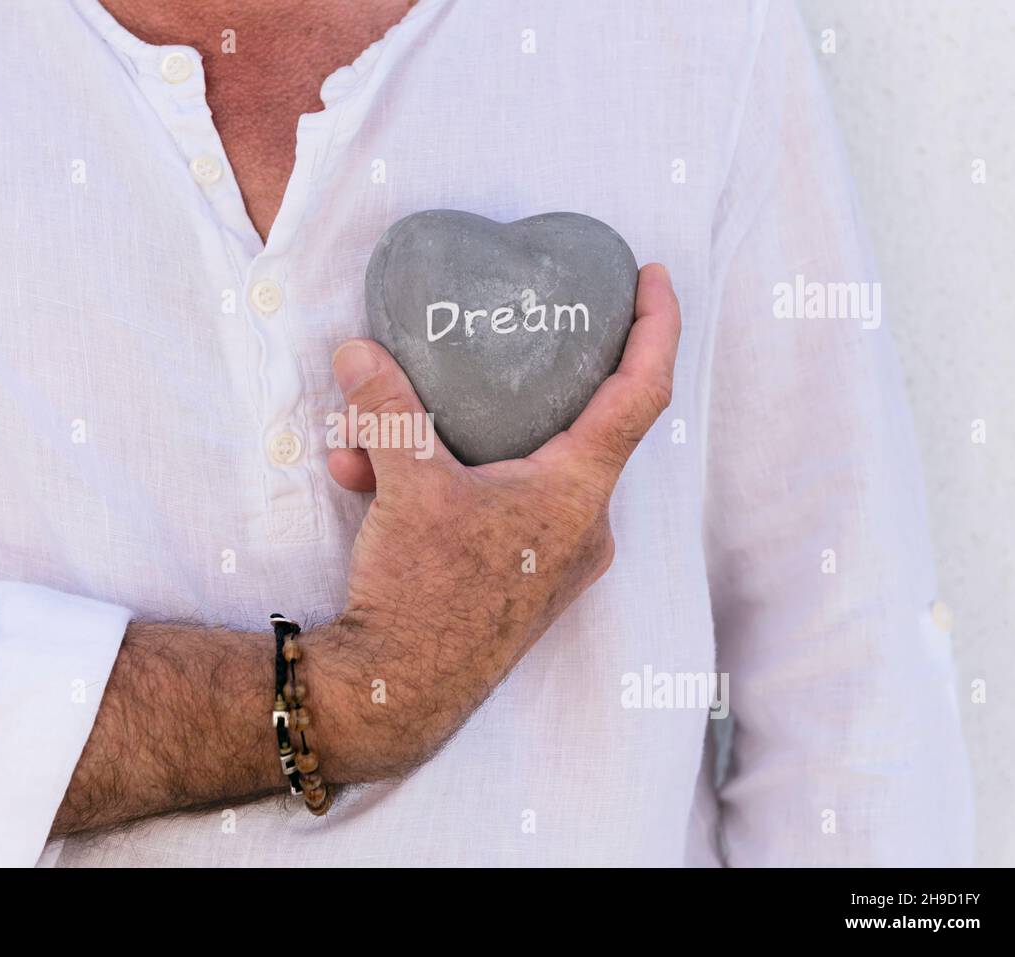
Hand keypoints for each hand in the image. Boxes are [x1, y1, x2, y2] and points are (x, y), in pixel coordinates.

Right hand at [317, 264, 680, 775]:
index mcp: (577, 492)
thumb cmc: (422, 597)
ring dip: (436, 443)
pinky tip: (365, 481)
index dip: (656, 328)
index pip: (641, 393)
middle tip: (482, 344)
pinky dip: (432, 486)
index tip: (652, 277)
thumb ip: (388, 410)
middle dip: (498, 387)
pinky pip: (486, 506)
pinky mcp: (516, 577)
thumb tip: (358, 351)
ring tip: (367, 440)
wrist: (395, 695)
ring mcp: (551, 557)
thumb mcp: (405, 487)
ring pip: (508, 468)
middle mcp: (580, 525)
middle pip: (564, 425)